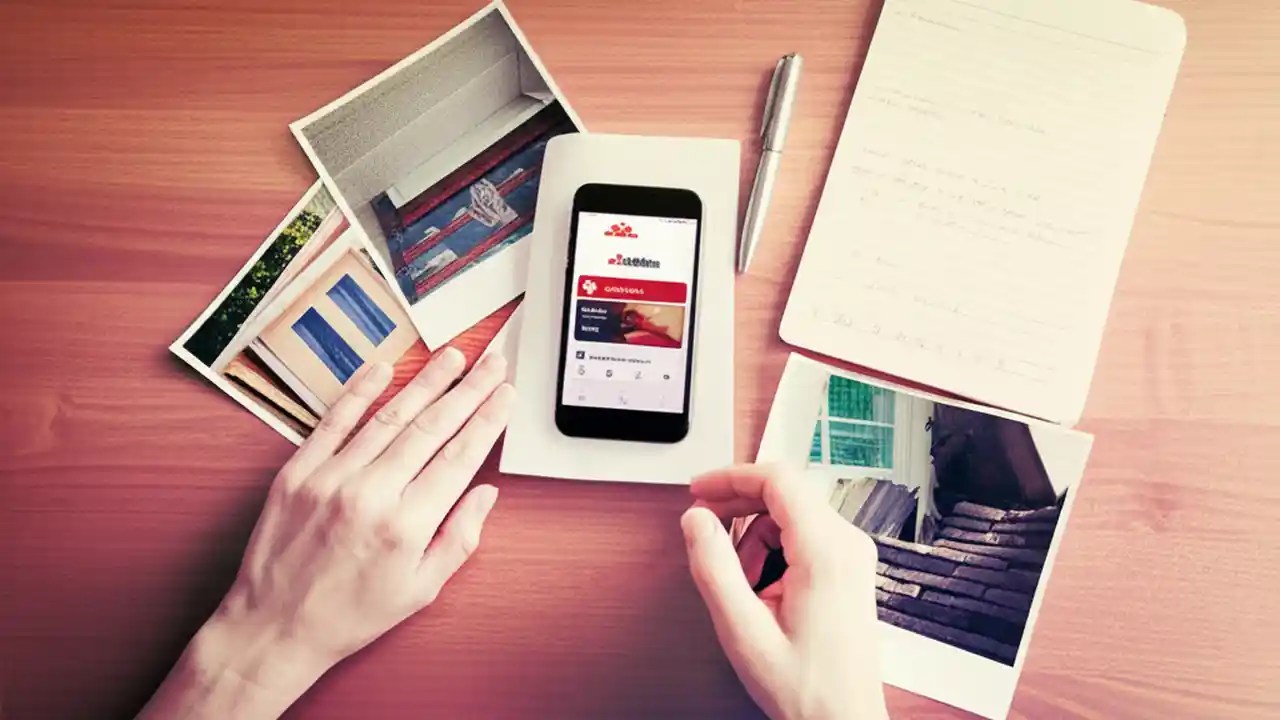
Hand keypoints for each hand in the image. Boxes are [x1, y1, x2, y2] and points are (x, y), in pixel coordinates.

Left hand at [140, 349, 512, 718]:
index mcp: (406, 526)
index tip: (505, 394)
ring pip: (388, 417)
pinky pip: (334, 422)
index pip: (459, 457)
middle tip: (491, 363)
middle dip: (467, 390)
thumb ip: (458, 539)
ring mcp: (330, 479)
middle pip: (431, 428)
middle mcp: (370, 495)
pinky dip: (359, 392)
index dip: (487, 419)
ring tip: (452, 357)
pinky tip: (383, 368)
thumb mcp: (420, 590)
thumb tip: (484, 494)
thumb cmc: (348, 615)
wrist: (274, 627)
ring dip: (425, 382)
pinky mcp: (297, 472)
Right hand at [681, 465, 887, 719]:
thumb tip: (696, 520)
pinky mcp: (849, 568)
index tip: (698, 490)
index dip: (731, 477)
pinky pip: (804, 535)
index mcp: (826, 552)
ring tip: (741, 584)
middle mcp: (847, 545)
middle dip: (737, 505)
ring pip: (792, 514)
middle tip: (702, 527)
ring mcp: (853, 555)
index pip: (778, 480)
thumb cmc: (805, 688)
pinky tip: (762, 588)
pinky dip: (774, 549)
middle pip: (785, 492)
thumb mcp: (743, 631)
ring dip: (755, 536)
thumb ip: (713, 568)